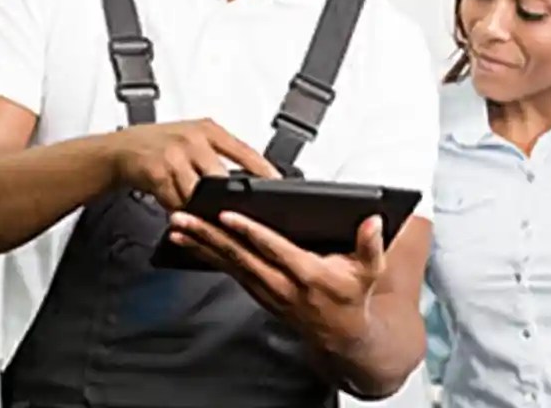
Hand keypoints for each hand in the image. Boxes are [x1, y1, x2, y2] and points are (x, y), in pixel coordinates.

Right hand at [107, 119, 280, 210]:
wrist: (121, 149)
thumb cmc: (159, 144)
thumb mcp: (192, 137)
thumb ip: (217, 152)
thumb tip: (249, 174)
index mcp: (207, 130)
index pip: (244, 151)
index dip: (263, 170)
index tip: (277, 183)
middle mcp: (192, 140)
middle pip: (221, 178)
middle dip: (225, 197)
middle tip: (233, 210)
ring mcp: (174, 156)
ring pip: (198, 193)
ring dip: (200, 207)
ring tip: (202, 212)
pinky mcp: (157, 173)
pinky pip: (177, 201)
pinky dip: (180, 209)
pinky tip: (179, 209)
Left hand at [168, 210, 385, 350]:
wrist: (341, 336)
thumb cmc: (351, 297)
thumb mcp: (370, 271)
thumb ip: (371, 245)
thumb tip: (372, 221)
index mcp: (307, 274)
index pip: (273, 248)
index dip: (250, 232)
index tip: (229, 216)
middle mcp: (282, 283)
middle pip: (239, 255)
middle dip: (210, 236)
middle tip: (185, 218)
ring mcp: (267, 290)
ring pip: (228, 264)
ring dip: (201, 245)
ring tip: (178, 228)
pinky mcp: (258, 292)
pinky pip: (229, 272)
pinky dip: (207, 257)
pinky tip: (190, 244)